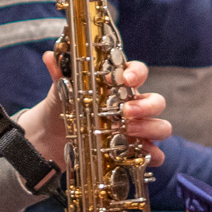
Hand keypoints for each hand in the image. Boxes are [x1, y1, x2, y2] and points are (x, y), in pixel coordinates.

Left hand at [15, 55, 171, 171]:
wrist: (53, 135)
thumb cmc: (66, 106)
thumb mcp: (62, 90)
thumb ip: (60, 74)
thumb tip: (50, 56)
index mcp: (120, 87)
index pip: (138, 73)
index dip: (136, 73)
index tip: (124, 78)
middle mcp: (134, 106)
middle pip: (157, 102)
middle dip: (145, 106)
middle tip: (125, 112)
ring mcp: (137, 130)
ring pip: (161, 127)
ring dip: (149, 129)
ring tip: (127, 132)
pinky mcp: (135, 151)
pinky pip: (155, 154)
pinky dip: (151, 155)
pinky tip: (138, 155)